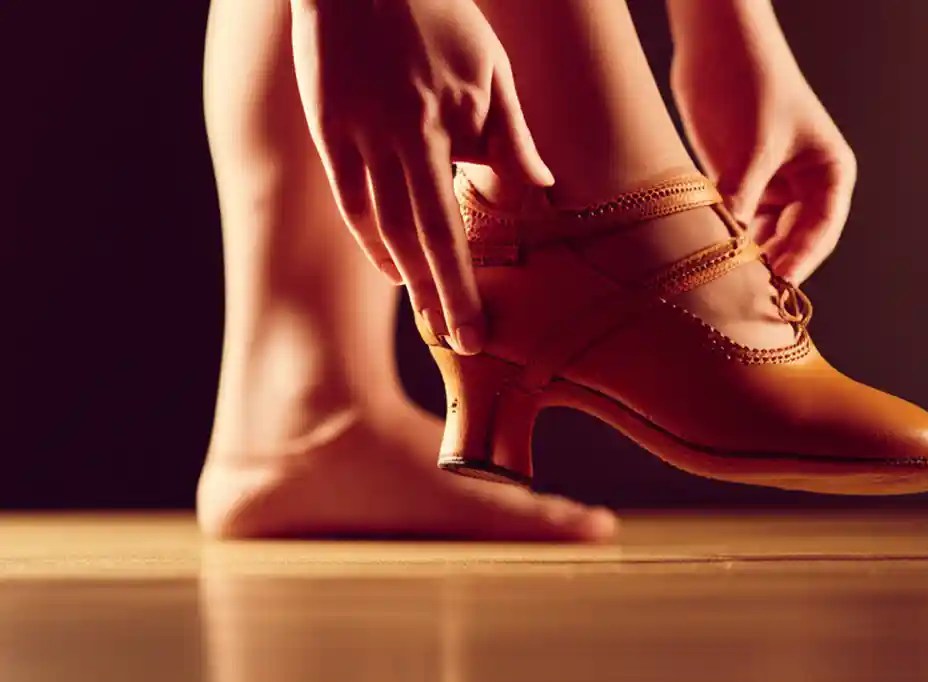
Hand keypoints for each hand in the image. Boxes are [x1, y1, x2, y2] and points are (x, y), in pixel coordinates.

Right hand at [289, 0, 552, 353]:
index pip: (448, 229)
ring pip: (378, 226)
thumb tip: (540, 190)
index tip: (473, 334)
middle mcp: (390, 142)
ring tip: (430, 315)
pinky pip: (349, 200)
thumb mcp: (491, 68)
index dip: (460, 288)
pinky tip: (391, 266)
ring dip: (406, 277)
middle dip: (438, 299)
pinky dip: (371, 239)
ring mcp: (353, 138)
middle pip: (413, 241)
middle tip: (457, 344)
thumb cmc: (438, 15)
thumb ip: (511, 134)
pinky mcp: (327, 129)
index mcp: (435, 128)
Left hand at [670, 3, 855, 283]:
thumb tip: (729, 252)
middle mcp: (804, 184)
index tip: (777, 286)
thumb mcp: (750, 146)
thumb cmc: (749, 81)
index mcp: (829, 172)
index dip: (801, 260)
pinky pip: (734, 223)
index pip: (821, 231)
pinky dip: (722, 239)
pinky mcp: (738, 182)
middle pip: (792, 242)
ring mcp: (771, 185)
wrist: (712, 41)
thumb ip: (743, 198)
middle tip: (744, 297)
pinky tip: (705, 258)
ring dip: (742, 257)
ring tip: (722, 284)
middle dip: (769, 266)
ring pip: (760, 237)